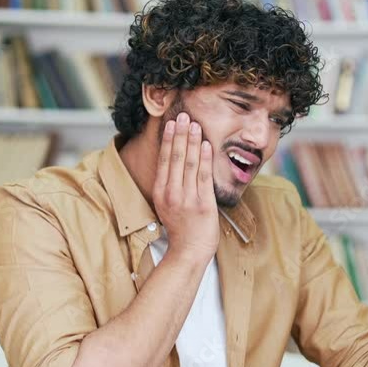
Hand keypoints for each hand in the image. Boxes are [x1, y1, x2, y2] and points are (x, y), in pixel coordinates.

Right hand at [153, 112, 218, 261]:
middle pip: (176, 157)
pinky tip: (206, 145)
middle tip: (183, 116)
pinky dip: (205, 158)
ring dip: (193, 141)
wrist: (189, 251)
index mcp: (161, 192)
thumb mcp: (167, 205)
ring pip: (190, 163)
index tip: (171, 123)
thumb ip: (169, 185)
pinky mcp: (203, 204)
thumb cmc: (181, 228)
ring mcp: (187, 198)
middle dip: (180, 134)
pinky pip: (204, 176)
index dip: (168, 139)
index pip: (164, 159)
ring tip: (195, 125)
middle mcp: (172, 193)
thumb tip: (174, 162)